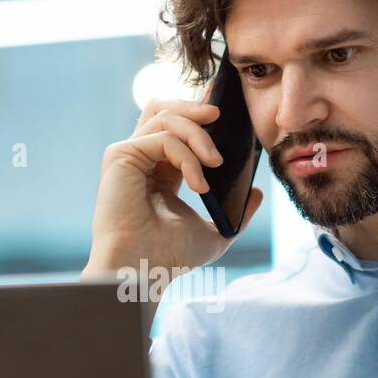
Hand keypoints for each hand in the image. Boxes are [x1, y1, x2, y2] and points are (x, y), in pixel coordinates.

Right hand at [82, 95, 262, 287]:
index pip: (177, 128)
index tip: (226, 111)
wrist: (144, 270)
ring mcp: (128, 155)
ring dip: (199, 136)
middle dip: (194, 107)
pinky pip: (163, 139)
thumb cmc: (170, 257)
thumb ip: (237, 213)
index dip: (199, 114)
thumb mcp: (215, 233)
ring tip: (217, 163)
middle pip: (164, 108)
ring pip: (166, 118)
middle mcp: (140, 159)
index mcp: (158, 171)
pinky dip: (187, 157)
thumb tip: (257, 194)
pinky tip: (199, 184)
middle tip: (221, 115)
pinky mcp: (120, 156)